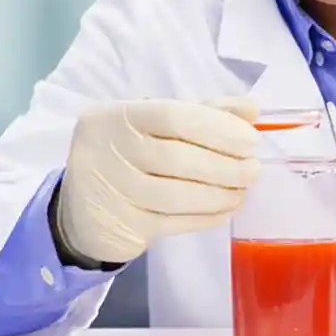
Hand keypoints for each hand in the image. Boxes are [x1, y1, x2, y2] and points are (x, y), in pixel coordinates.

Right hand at [56, 97, 261, 264]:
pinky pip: (173, 223)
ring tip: (242, 191)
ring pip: (176, 196)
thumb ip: (204, 112)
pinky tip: (224, 209)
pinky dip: (206, 217)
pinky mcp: (120, 226)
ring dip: (219, 194)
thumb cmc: (129, 154)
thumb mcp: (157, 124)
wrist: (82, 207)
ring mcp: (111, 191)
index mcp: (117, 115)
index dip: (218, 128)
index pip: (173, 115)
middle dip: (225, 166)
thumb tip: (251, 109)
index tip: (251, 141)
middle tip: (253, 170)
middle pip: (176, 158)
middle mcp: (107, 150)